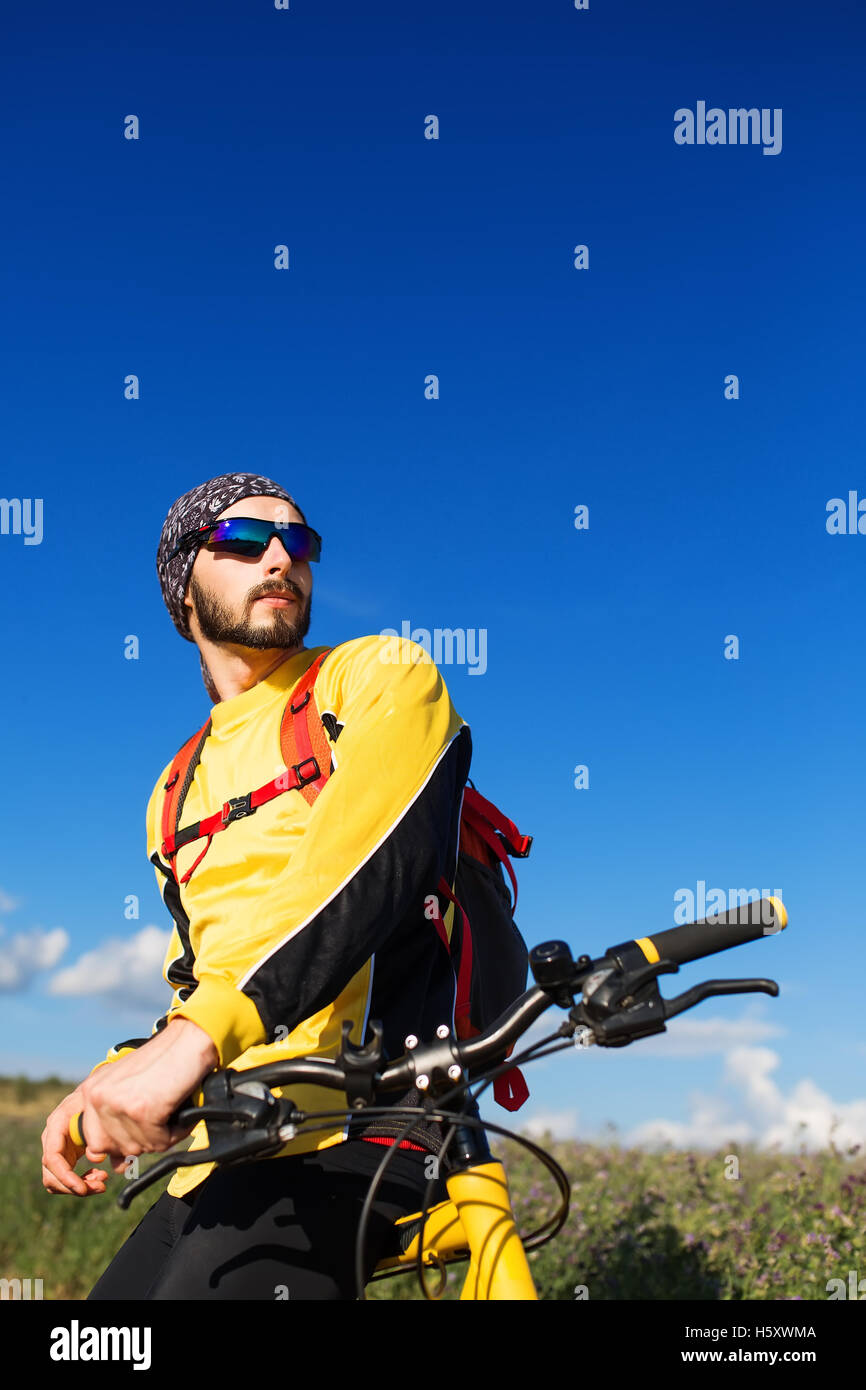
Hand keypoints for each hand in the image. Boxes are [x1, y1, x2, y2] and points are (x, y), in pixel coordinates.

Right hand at [41, 1086, 109, 1196]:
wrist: (93, 1093)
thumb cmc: (94, 1097)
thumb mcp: (95, 1105)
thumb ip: (93, 1128)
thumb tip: (95, 1157)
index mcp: (56, 1125)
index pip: (52, 1158)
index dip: (65, 1177)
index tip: (82, 1188)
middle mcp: (51, 1140)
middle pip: (52, 1176)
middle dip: (74, 1187)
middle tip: (101, 1186)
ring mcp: (56, 1150)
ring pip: (58, 1182)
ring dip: (79, 1187)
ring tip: (102, 1181)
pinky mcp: (65, 1157)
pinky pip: (67, 1179)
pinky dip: (82, 1182)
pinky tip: (99, 1176)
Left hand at [42, 1019, 217, 1193]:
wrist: (189, 1040)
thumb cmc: (163, 1064)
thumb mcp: (127, 1089)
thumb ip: (114, 1123)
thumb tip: (114, 1166)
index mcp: (90, 1091)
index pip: (90, 1143)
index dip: (110, 1150)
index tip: (127, 1146)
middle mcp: (97, 1097)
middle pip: (110, 1149)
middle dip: (135, 1143)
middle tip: (155, 1123)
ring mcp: (117, 1104)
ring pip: (136, 1148)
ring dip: (158, 1137)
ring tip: (169, 1111)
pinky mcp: (141, 1110)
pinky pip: (157, 1143)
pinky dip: (173, 1133)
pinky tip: (177, 1111)